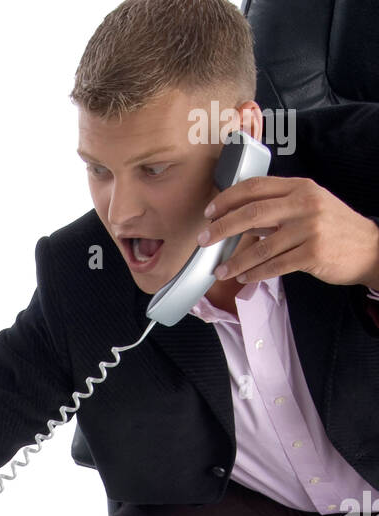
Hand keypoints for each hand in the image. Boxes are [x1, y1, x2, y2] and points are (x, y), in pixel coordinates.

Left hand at [197, 175, 378, 288]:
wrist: (368, 248)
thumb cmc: (333, 228)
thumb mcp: (309, 206)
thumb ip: (278, 208)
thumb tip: (238, 218)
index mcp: (300, 187)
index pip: (256, 187)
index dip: (228, 198)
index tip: (209, 212)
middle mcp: (305, 204)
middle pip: (252, 213)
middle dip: (222, 228)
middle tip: (204, 239)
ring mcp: (310, 229)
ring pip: (261, 246)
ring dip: (236, 260)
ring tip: (220, 270)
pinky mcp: (313, 254)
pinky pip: (275, 266)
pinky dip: (256, 273)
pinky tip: (244, 277)